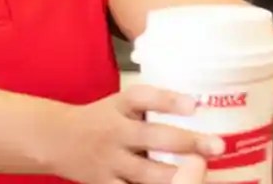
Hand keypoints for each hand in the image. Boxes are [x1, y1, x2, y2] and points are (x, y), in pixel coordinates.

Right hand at [49, 85, 225, 183]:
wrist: (54, 139)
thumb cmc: (99, 120)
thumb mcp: (119, 104)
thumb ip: (150, 106)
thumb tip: (199, 109)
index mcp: (119, 106)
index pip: (143, 97)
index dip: (169, 100)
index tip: (194, 104)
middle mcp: (115, 133)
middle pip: (153, 137)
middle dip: (188, 143)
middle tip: (218, 146)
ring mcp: (110, 162)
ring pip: (148, 173)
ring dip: (179, 175)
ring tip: (206, 174)